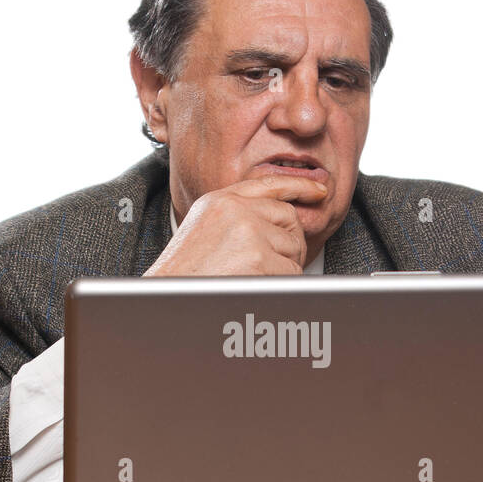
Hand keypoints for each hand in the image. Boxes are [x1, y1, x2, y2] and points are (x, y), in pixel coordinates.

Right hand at [143, 174, 327, 276]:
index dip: (298, 186)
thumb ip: (236, 218)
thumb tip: (280, 223)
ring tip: (250, 279)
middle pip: (288, 218)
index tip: (319, 191)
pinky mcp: (258, 258)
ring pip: (292, 249)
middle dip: (289, 244)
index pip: (267, 185)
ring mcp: (247, 231)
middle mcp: (234, 209)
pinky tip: (254, 289)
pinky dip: (280, 286)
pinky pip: (291, 273)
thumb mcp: (203, 232)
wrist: (163, 296)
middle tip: (272, 266)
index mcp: (219, 201)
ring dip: (281, 270)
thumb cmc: (182, 275)